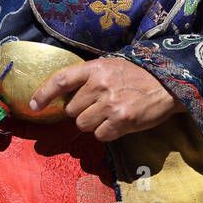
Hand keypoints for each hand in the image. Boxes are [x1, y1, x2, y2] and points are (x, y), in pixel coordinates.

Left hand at [29, 56, 183, 141]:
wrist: (168, 85)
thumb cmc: (137, 76)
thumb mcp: (111, 67)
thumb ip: (89, 78)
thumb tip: (64, 98)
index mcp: (95, 68)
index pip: (61, 80)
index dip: (44, 94)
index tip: (34, 106)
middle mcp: (100, 85)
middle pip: (71, 110)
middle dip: (81, 112)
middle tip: (99, 106)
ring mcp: (110, 104)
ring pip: (83, 124)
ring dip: (93, 124)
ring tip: (110, 114)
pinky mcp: (122, 121)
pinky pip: (100, 135)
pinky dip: (107, 133)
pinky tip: (119, 123)